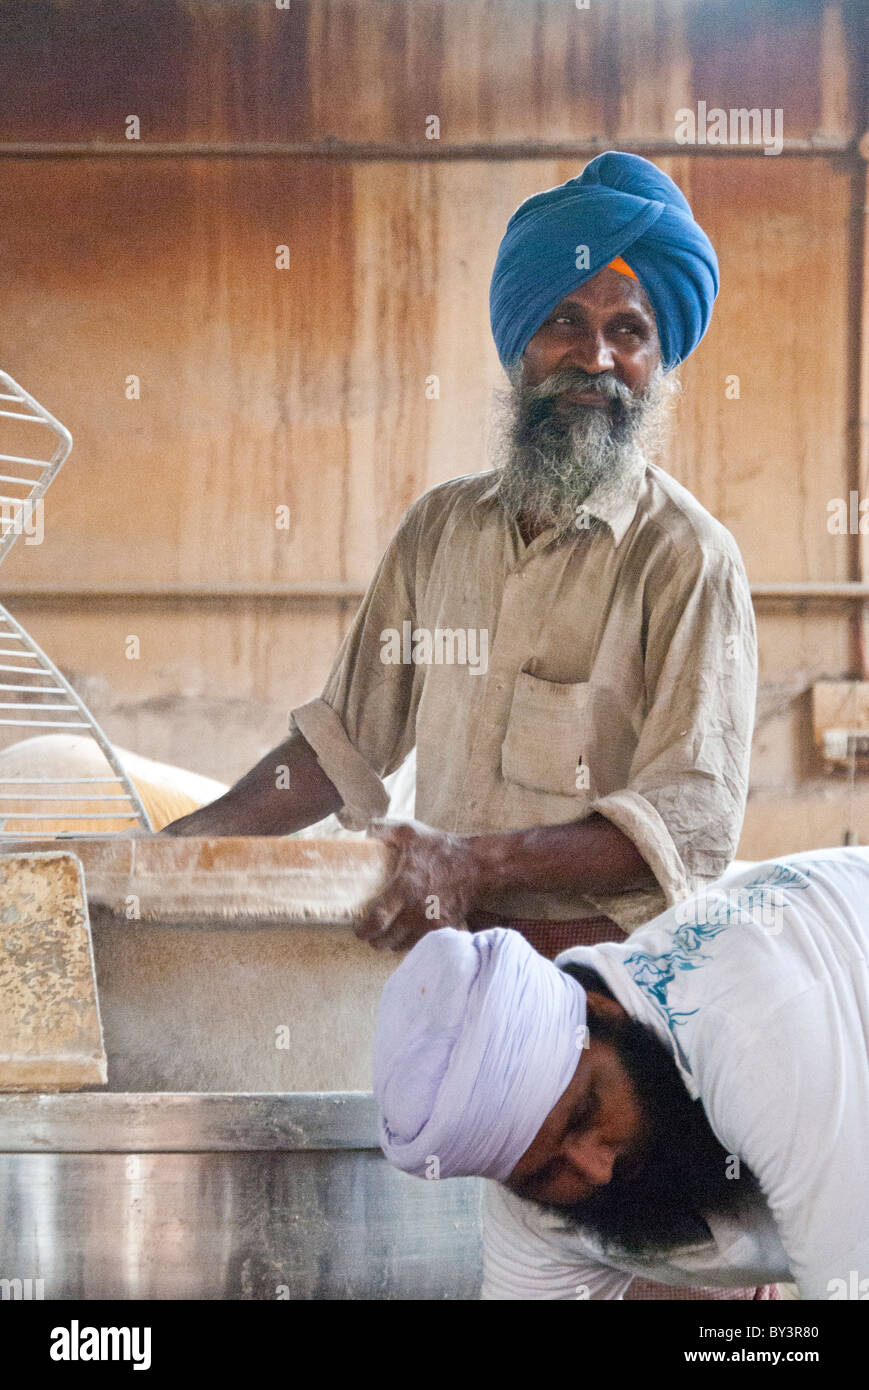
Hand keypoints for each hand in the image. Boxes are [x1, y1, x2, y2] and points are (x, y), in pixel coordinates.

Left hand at [356, 819, 479, 951]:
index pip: (377, 920)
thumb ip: (384, 830)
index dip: (363, 930)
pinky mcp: (444, 928)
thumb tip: (364, 831)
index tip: (357, 928)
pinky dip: (409, 943)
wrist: (478, 864)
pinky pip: (420, 944)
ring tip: (386, 934)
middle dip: (374, 939)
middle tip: (369, 933)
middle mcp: (416, 911)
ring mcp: (431, 923)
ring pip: (402, 946)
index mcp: (404, 889)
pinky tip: (406, 934)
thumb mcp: (411, 832)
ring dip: (391, 943)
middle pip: (386, 940)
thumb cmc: (443, 848)